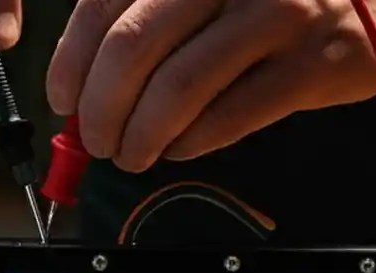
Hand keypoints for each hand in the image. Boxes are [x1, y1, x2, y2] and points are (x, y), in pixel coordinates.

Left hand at [46, 0, 375, 172]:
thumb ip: (156, 14)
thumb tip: (88, 84)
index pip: (103, 4)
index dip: (71, 62)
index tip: (63, 100)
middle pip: (131, 48)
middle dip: (100, 110)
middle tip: (97, 140)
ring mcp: (276, 15)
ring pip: (177, 90)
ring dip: (140, 137)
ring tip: (132, 154)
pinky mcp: (312, 64)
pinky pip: (229, 117)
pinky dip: (190, 143)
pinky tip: (179, 147)